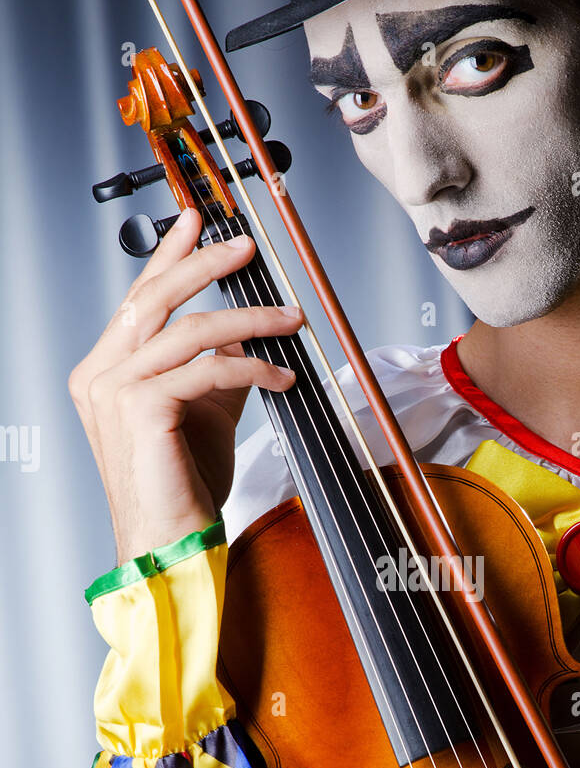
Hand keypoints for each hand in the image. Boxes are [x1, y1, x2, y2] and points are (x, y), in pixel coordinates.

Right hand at [69, 207, 303, 562]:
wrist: (172, 544)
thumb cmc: (183, 487)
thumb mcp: (206, 414)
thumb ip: (218, 369)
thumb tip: (250, 333)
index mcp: (106, 373)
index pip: (139, 300)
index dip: (170, 258)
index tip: (198, 223)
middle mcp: (100, 376)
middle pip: (154, 298)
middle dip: (204, 263)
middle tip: (246, 245)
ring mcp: (115, 392)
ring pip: (189, 331)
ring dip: (249, 319)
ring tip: (290, 318)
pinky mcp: (143, 410)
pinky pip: (208, 369)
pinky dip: (252, 366)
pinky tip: (282, 376)